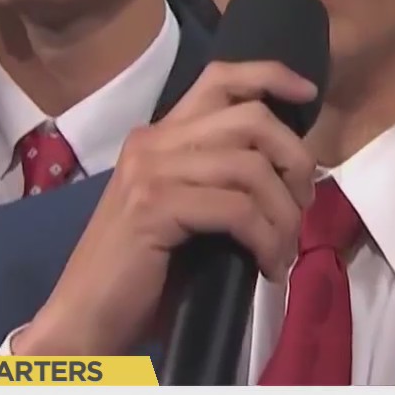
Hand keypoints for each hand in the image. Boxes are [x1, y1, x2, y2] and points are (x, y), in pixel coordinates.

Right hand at [8, 61, 320, 357]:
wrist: (85, 319)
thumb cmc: (139, 275)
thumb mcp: (185, 214)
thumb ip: (221, 181)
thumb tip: (287, 174)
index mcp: (159, 137)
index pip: (220, 79)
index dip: (270, 76)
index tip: (308, 95)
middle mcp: (153, 142)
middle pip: (251, 119)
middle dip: (295, 160)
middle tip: (302, 208)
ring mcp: (151, 171)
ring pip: (251, 168)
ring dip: (284, 215)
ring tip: (284, 252)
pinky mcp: (155, 207)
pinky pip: (238, 210)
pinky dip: (266, 240)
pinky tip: (267, 267)